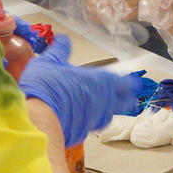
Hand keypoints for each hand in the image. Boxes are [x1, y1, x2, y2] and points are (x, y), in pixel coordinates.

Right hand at [18, 37, 141, 145]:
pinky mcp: (82, 133)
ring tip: (104, 108)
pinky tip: (82, 118)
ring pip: (108, 116)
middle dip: (127, 100)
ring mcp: (94, 120)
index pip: (125, 82)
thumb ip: (59, 50)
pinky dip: (89, 121)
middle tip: (128, 99)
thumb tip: (63, 39)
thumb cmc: (46, 86)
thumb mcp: (50, 61)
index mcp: (100, 81)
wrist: (38, 119)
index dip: (131, 83)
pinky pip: (90, 126)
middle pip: (124, 103)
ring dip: (107, 111)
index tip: (134, 83)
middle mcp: (103, 102)